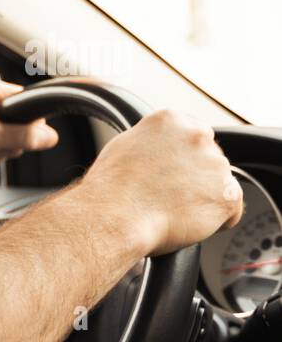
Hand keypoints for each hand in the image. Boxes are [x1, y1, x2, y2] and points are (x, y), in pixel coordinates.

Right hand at [81, 109, 243, 256]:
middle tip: (167, 196)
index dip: (182, 159)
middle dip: (194, 178)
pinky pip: (231, 210)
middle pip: (208, 159)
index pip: (192, 136)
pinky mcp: (227, 194)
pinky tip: (187, 221)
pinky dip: (215, 221)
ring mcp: (215, 164)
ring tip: (171, 211)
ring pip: (219, 185)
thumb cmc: (110, 188)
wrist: (114, 216)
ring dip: (202, 198)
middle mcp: (197, 135)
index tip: (170, 173)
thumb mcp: (124, 147)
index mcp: (171, 120)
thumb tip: (161, 149)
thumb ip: (152, 142)